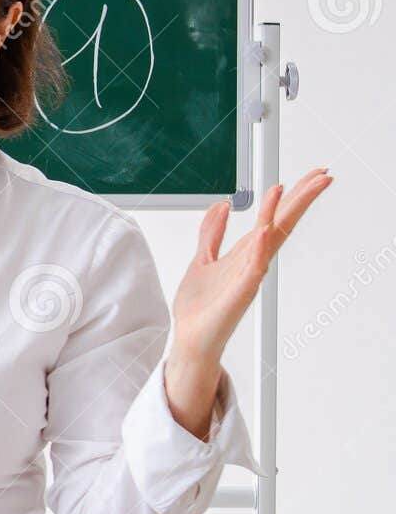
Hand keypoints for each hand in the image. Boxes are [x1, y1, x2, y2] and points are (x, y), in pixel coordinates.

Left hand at [171, 168, 332, 364]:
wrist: (190, 338)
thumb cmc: (200, 305)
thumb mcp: (202, 258)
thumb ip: (212, 232)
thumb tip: (221, 204)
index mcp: (245, 252)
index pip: (274, 218)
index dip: (291, 196)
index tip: (310, 176)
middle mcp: (252, 261)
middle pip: (282, 223)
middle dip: (301, 198)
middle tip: (322, 175)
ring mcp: (249, 275)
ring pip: (268, 239)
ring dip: (278, 213)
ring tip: (288, 188)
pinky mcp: (239, 292)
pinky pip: (253, 267)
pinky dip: (260, 248)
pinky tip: (265, 230)